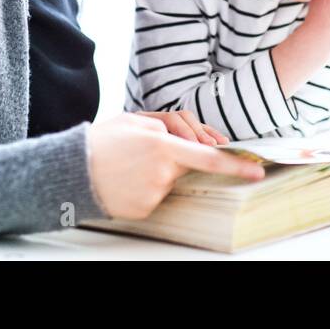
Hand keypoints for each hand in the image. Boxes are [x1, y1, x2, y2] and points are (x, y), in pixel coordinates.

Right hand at [87, 113, 264, 220]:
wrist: (72, 169)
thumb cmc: (104, 139)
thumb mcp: (137, 119)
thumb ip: (169, 125)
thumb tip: (196, 140)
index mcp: (163, 144)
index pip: (208, 157)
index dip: (235, 165)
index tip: (257, 171)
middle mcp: (162, 172)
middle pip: (187, 164)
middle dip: (177, 155)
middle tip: (145, 151)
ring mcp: (154, 193)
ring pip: (169, 180)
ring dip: (157, 171)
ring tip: (128, 164)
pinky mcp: (145, 209)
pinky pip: (156, 195)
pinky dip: (146, 186)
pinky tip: (126, 180)